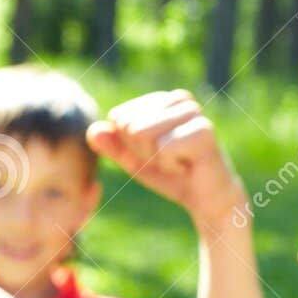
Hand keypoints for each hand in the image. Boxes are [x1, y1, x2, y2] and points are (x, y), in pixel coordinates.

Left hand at [88, 90, 245, 224]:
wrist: (205, 199)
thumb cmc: (170, 175)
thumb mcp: (133, 160)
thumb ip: (112, 146)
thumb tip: (92, 131)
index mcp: (161, 100)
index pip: (118, 118)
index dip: (130, 145)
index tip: (155, 153)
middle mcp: (178, 99)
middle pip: (129, 125)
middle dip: (142, 152)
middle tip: (169, 160)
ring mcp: (193, 112)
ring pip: (143, 133)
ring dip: (156, 159)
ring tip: (178, 161)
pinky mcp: (203, 130)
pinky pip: (163, 148)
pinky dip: (170, 165)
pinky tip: (188, 165)